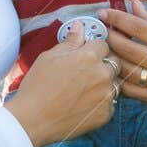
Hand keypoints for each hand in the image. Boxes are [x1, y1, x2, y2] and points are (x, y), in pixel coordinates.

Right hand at [4, 21, 117, 146]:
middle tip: (85, 72)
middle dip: (103, 64)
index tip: (85, 54)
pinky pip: (110, 103)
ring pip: (114, 83)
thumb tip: (79, 26)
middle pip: (114, 62)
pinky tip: (84, 104)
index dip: (93, 48)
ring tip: (83, 90)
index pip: (103, 44)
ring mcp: (106, 95)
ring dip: (104, 83)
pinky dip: (101, 102)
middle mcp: (102, 74)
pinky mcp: (106, 114)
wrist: (32, 120)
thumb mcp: (49, 57)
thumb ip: (70, 41)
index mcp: (89, 57)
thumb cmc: (37, 86)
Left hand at [100, 3, 146, 105]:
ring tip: (106, 51)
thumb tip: (133, 5)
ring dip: (113, 60)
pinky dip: (122, 83)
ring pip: (129, 71)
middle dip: (111, 38)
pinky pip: (136, 93)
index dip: (118, 18)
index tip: (104, 13)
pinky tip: (116, 73)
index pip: (138, 27)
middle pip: (129, 49)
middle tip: (103, 31)